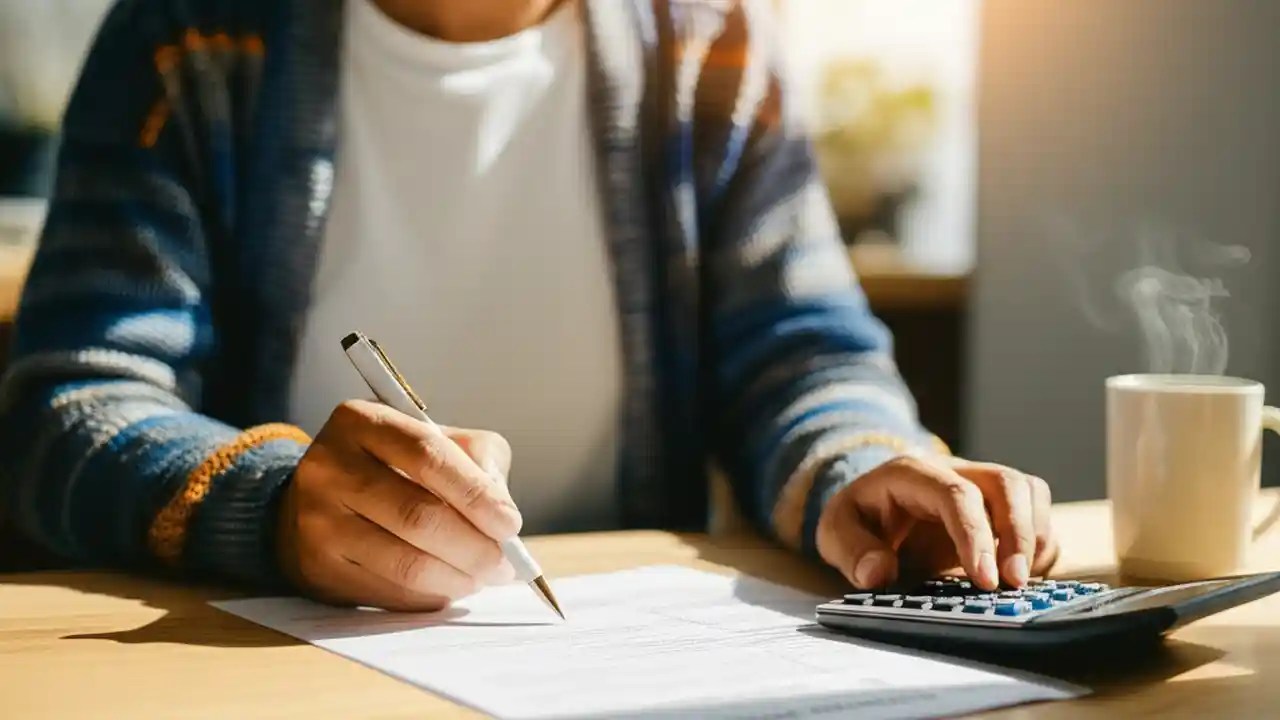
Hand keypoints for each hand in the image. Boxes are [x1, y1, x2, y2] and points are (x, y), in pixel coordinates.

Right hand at [276, 400, 521, 610]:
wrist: (318, 499)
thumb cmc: (392, 465)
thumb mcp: (434, 437)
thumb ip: (477, 457)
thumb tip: (502, 509)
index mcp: (362, 421)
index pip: (428, 456)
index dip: (475, 494)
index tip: (510, 524)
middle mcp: (330, 468)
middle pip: (418, 515)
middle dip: (474, 546)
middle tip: (505, 563)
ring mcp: (317, 521)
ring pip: (405, 562)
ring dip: (458, 577)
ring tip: (483, 577)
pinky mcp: (318, 567)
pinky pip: (389, 592)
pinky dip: (431, 596)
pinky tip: (449, 585)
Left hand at [816, 455, 1058, 590]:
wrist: (872, 506)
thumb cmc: (858, 520)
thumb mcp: (835, 533)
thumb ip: (851, 551)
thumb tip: (878, 572)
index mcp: (913, 473)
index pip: (956, 494)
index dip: (975, 535)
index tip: (983, 579)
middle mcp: (955, 470)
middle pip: (1005, 483)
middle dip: (1018, 534)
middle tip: (1012, 583)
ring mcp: (981, 484)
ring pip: (1029, 492)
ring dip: (1034, 537)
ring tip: (1019, 582)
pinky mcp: (999, 505)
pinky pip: (1037, 513)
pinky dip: (1040, 543)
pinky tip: (1023, 574)